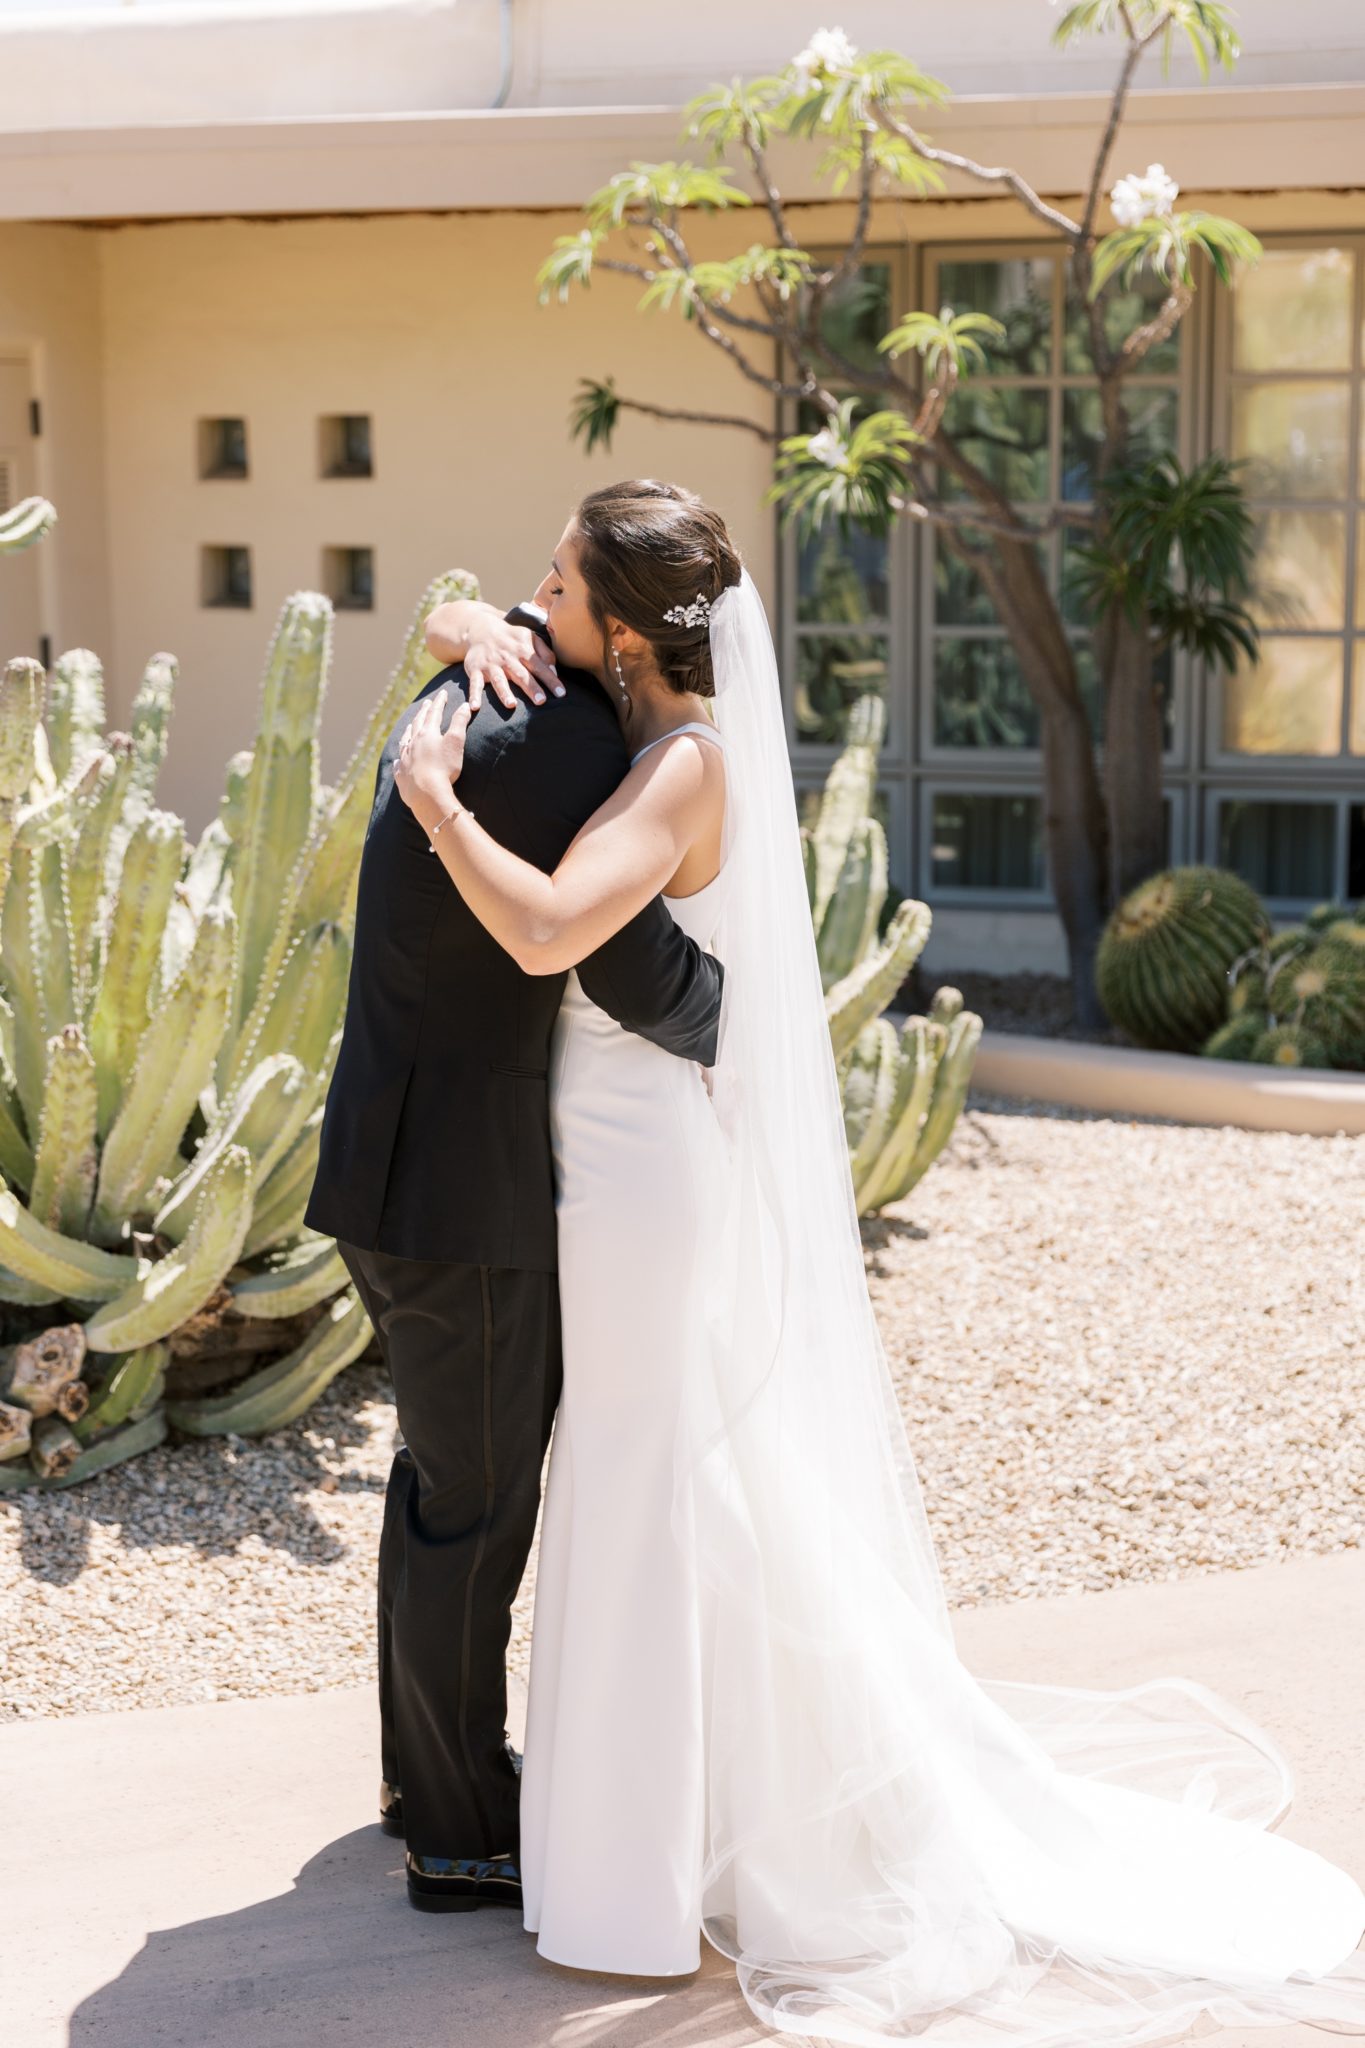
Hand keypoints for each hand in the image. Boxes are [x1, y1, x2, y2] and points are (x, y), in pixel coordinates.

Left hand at [395, 687, 470, 812]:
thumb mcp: (456, 742)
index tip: (443, 693)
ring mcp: (405, 759)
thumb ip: (460, 722)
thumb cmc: (444, 768)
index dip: (440, 702)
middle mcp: (413, 743)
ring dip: (408, 731)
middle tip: (426, 704)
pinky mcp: (401, 775)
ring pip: (405, 741)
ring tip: (410, 726)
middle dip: (423, 712)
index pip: (434, 713)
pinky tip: (400, 759)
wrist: (427, 793)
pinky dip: (400, 759)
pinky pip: (399, 764)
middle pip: (418, 723)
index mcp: (427, 734)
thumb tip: (465, 705)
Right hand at [465, 613, 562, 712]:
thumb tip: (555, 671)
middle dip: (531, 687)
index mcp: (523, 650)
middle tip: (541, 701)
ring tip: (511, 705)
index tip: (561, 694)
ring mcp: (490, 664)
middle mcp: (507, 657)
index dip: (551, 680)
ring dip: (504, 692)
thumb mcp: (530, 638)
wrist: (480, 629)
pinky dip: (473, 695)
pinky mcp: (475, 669)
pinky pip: (474, 683)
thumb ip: (545, 653)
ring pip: (498, 679)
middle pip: (521, 674)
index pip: (540, 667)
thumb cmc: (512, 639)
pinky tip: (474, 707)